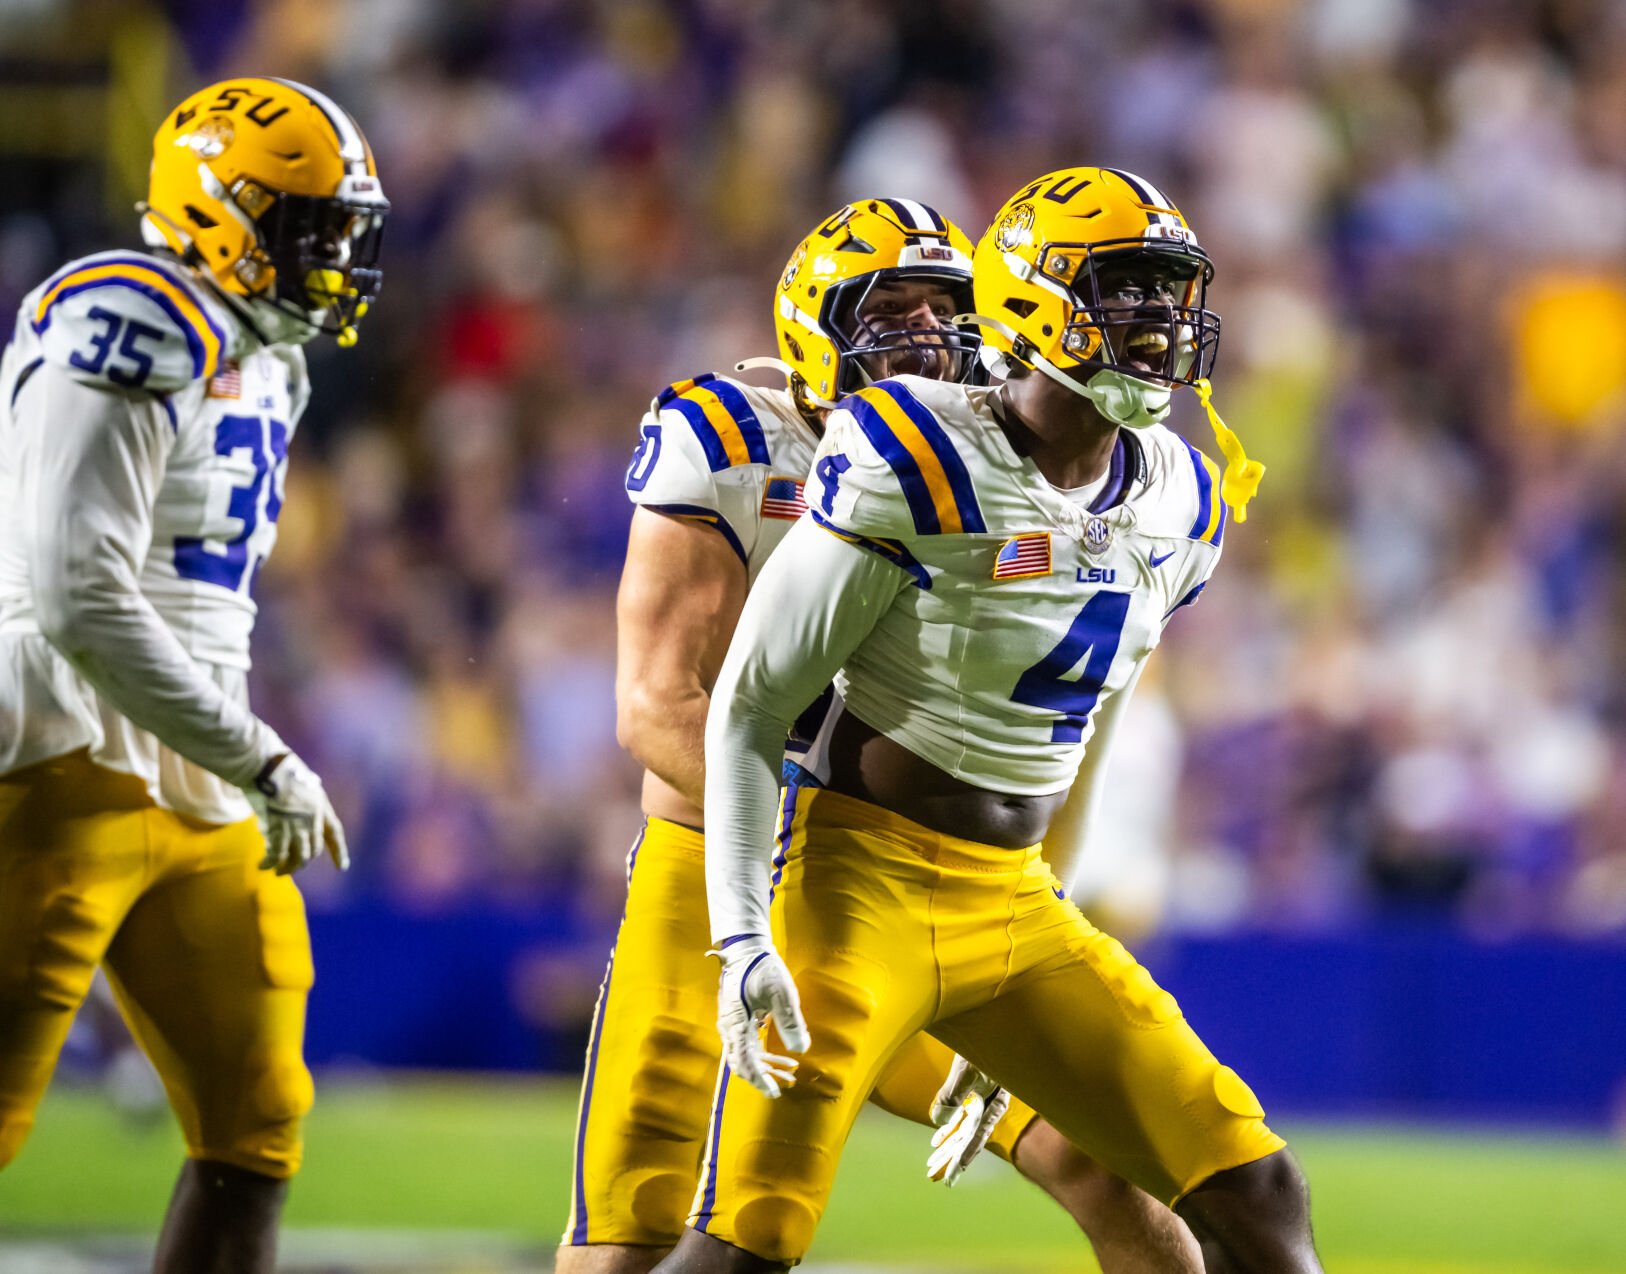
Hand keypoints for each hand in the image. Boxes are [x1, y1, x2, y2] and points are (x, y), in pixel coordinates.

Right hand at [247, 752, 349, 874]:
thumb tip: (297, 809)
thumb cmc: (281, 769)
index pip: (334, 833)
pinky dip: (269, 862)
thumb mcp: (304, 782)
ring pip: (298, 858)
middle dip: (302, 862)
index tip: (342, 867)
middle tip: (290, 868)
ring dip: (287, 868)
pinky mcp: (278, 830)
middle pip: (314, 850)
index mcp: (321, 806)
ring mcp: (297, 826)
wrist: (267, 767)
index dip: (339, 851)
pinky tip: (262, 865)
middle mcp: (313, 820)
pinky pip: (277, 854)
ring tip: (278, 871)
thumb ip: (305, 800)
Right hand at [714, 936, 810, 1097]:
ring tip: (788, 1073)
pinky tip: (781, 1056)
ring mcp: (730, 1023)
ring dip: (764, 1067)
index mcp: (736, 1024)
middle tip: (781, 1087)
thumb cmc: (762, 968)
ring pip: (743, 1055)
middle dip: (761, 1077)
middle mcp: (728, 1027)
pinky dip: (762, 1054)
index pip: (744, 1062)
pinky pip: (746, 1044)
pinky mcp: (736, 1019)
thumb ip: (790, 1022)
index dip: (759, 1081)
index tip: (774, 1094)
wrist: (746, 949)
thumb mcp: (782, 993)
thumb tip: (801, 1050)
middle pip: (740, 1063)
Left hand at [926, 1054, 1009, 1185]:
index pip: (976, 1138)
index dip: (963, 1157)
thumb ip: (952, 1095)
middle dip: (951, 1158)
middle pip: (968, 1139)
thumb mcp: (967, 1069)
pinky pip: (961, 1115)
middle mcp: (988, 1106)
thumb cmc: (985, 1045)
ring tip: (931, 1163)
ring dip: (948, 1146)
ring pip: (963, 1129)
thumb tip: (936, 1121)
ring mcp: (982, 1100)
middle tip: (934, 1176)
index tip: (951, 1177)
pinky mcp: (975, 1092)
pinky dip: (949, 1127)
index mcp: (993, 1104)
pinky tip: (937, 1137)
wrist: (993, 1021)